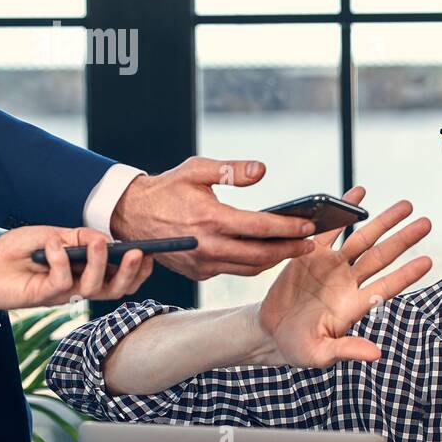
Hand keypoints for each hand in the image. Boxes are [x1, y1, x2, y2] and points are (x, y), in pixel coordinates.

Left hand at [0, 226, 152, 311]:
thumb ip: (78, 236)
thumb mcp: (53, 234)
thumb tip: (104, 239)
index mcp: (85, 272)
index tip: (150, 253)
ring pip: (94, 289)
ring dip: (99, 264)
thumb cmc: (18, 251)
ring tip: (96, 244)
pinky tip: (52, 244)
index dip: (138, 270)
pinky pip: (62, 282)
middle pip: (115, 289)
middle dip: (130, 273)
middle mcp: (78, 286)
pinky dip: (60, 259)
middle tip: (137, 253)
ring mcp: (62, 294)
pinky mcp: (44, 296)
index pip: (119, 277)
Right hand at [110, 157, 319, 279]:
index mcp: (209, 219)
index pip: (260, 228)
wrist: (131, 215)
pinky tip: (266, 253)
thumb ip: (231, 170)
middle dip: (289, 251)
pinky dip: (252, 264)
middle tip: (310, 245)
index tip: (308, 226)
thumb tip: (262, 170)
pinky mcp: (198, 272)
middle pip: (260, 255)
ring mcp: (202, 263)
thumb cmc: (167, 188)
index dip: (288, 228)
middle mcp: (207, 246)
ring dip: (273, 260)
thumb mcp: (196, 169)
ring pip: (249, 268)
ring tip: (293, 249)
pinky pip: (233, 271)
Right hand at [255, 187, 432, 366]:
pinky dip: (343, 211)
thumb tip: (376, 355)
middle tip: (426, 222)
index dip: (406, 274)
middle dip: (404, 239)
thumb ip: (347, 350)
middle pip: (381, 256)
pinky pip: (331, 229)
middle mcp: (349, 282)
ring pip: (363, 239)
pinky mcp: (311, 255)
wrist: (271, 332)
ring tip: (406, 205)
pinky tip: (359, 192)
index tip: (427, 261)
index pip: (387, 286)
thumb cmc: (299, 348)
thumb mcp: (320, 354)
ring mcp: (332, 266)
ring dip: (383, 221)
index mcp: (355, 305)